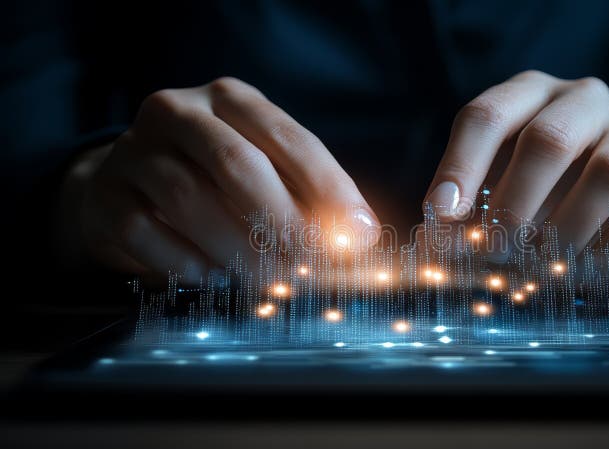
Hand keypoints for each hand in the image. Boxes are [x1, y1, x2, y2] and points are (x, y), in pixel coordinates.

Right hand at [63, 77, 377, 280]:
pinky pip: (147, 232)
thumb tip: (360, 237)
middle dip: (284, 222)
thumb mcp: (262, 169)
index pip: (290, 139)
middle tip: (312, 265)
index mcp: (230, 99)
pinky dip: (187, 262)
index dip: (329, 190)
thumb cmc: (213, 179)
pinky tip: (214, 276)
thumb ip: (308, 195)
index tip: (358, 235)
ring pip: (191, 200)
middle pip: (237, 165)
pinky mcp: (106, 194)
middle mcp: (179, 112)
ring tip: (269, 279)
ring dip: (239, 250)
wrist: (127, 185)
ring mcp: (134, 151)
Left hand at [425, 70, 608, 278]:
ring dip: (568, 231)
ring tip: (542, 267)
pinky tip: (591, 270)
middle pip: (549, 139)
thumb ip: (468, 211)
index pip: (488, 115)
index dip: (459, 166)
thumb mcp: (504, 187)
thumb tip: (431, 247)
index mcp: (532, 95)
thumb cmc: (551, 191)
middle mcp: (586, 102)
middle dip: (515, 204)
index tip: (441, 214)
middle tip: (494, 252)